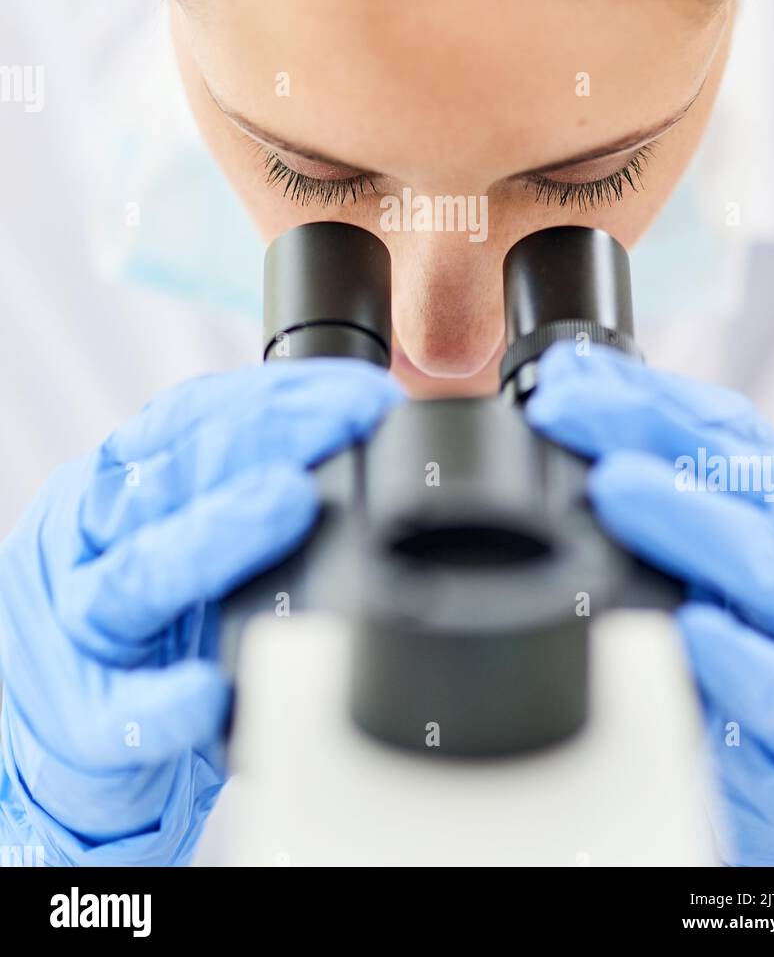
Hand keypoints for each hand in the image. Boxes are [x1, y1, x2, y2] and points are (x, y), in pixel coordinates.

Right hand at [0, 359, 401, 865]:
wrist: (55, 739)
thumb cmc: (142, 623)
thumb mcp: (175, 534)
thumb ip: (240, 490)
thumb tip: (359, 448)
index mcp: (114, 484)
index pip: (191, 416)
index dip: (277, 396)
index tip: (361, 392)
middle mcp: (88, 539)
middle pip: (172, 478)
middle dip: (268, 438)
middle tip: (345, 421)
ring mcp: (81, 628)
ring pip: (141, 575)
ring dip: (219, 533)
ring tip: (292, 501)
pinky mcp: (86, 721)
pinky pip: (126, 710)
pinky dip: (167, 701)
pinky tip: (209, 690)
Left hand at [526, 341, 773, 867]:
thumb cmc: (752, 629)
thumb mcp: (705, 538)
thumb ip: (643, 466)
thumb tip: (564, 385)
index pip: (720, 427)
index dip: (641, 401)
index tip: (563, 389)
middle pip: (750, 483)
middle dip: (657, 447)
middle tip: (587, 447)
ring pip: (773, 572)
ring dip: (692, 529)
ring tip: (618, 498)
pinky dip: (740, 664)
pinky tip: (694, 636)